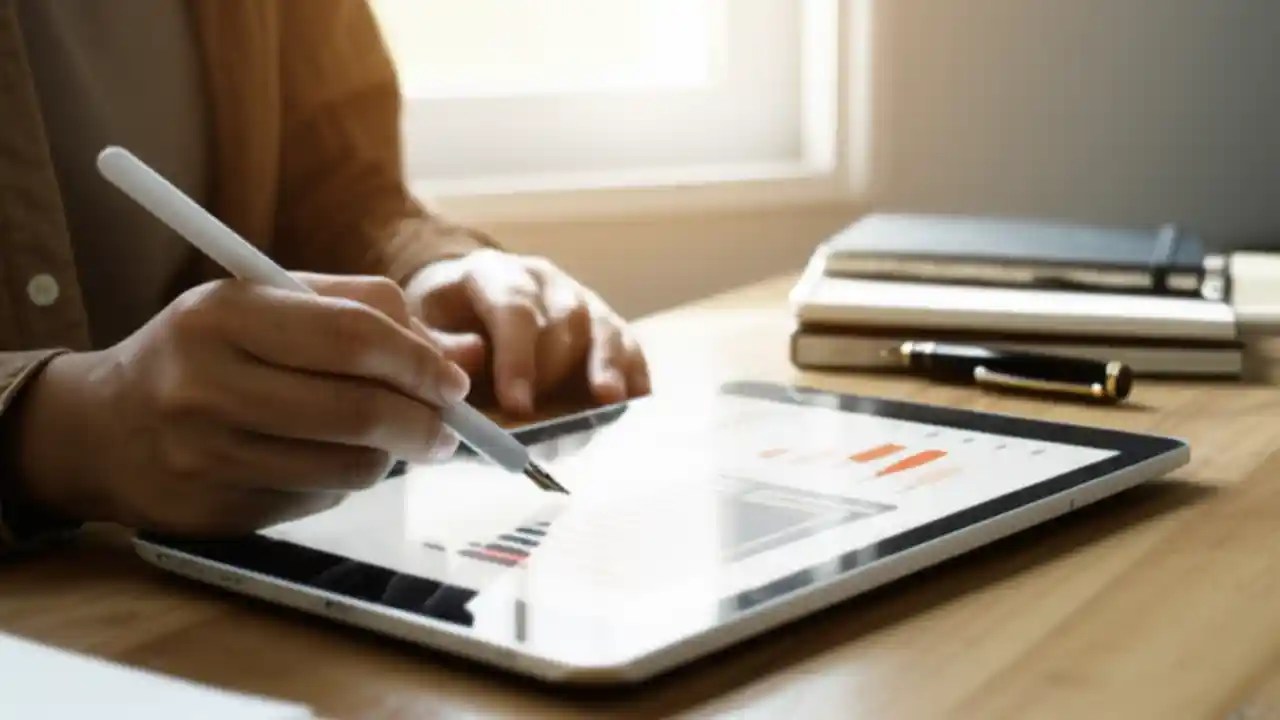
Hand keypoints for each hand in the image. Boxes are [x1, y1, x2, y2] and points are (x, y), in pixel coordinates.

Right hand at [9, 275, 466, 536]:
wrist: (101, 427)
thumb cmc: (207, 350)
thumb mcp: (270, 302)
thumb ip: (367, 311)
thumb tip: (468, 353)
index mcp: (223, 314)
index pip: (353, 336)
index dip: (419, 361)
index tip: (455, 381)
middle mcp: (207, 384)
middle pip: (358, 409)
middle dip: (425, 422)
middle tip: (448, 426)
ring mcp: (205, 455)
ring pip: (349, 466)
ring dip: (391, 457)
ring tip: (391, 440)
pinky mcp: (215, 511)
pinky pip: (318, 499)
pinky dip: (343, 480)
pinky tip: (327, 459)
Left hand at [405, 249, 649, 415]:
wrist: (461, 303)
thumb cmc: (440, 324)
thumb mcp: (420, 327)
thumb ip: (437, 350)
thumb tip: (468, 374)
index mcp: (490, 273)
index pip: (514, 310)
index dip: (518, 359)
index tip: (516, 406)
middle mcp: (542, 280)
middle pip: (564, 321)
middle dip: (558, 373)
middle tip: (548, 420)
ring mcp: (578, 298)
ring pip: (602, 328)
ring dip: (605, 368)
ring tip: (606, 402)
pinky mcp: (603, 323)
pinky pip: (627, 345)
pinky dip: (632, 372)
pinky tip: (630, 400)